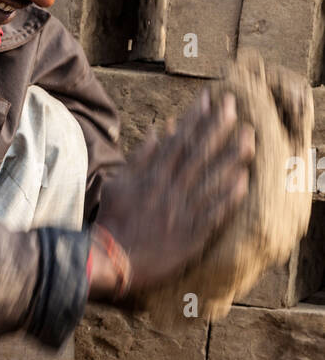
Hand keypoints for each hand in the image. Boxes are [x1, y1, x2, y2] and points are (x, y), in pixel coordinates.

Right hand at [91, 89, 254, 299]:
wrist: (111, 261)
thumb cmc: (112, 222)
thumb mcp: (117, 185)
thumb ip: (138, 159)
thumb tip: (157, 134)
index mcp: (152, 177)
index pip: (177, 140)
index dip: (194, 117)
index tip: (209, 98)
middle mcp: (170, 190)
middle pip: (198, 154)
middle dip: (216, 127)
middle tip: (234, 106)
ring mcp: (182, 212)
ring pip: (210, 180)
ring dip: (230, 157)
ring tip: (248, 138)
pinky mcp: (191, 235)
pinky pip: (213, 213)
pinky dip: (228, 197)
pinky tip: (244, 181)